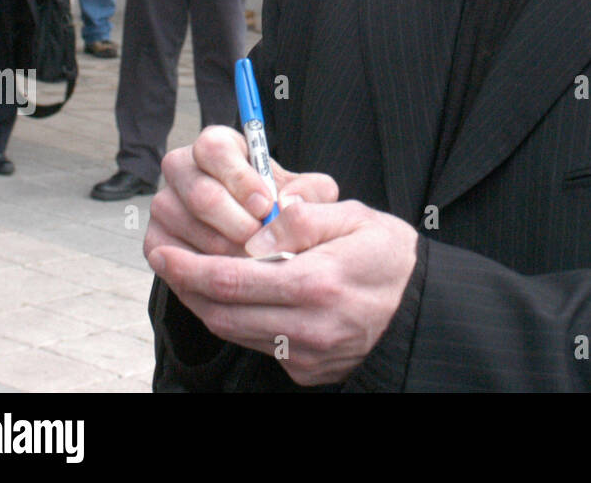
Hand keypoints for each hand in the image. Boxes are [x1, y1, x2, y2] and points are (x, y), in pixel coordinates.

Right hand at [145, 125, 335, 259]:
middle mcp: (182, 168)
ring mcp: (164, 203)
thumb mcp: (307, 194)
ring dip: (221, 247)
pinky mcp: (155, 238)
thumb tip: (289, 202)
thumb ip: (309, 191)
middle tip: (259, 240)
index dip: (239, 178)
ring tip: (250, 259)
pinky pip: (170, 253)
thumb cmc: (282, 207)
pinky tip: (227, 271)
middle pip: (200, 192)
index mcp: (217, 146)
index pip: (214, 149)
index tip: (265, 205)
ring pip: (184, 224)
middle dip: (235, 222)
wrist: (260, 241)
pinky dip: (201, 266)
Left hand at [149, 198, 417, 386]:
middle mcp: (307, 326)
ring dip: (206, 304)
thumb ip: (305, 219)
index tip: (165, 251)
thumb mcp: (358, 218)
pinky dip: (239, 321)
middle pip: (222, 313)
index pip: (232, 280)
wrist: (425, 309)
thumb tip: (256, 230)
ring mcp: (306, 355)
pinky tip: (236, 297)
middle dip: (186, 286)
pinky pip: (259, 345)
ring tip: (191, 275)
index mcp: (318, 282)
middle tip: (164, 259)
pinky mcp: (306, 371)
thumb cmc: (392, 256)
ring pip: (234, 332)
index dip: (189, 268)